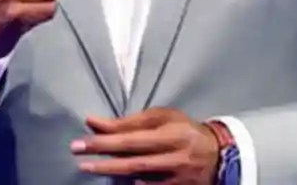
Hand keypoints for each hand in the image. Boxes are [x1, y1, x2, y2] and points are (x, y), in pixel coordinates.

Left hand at [71, 108, 220, 183]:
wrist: (219, 154)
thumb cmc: (183, 130)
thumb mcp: (161, 118)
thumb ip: (128, 122)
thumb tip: (93, 122)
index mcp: (172, 132)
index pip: (133, 138)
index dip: (106, 140)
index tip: (81, 141)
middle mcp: (176, 155)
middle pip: (135, 160)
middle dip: (103, 158)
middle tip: (77, 154)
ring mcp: (179, 176)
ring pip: (141, 176)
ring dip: (112, 172)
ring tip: (88, 168)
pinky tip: (122, 183)